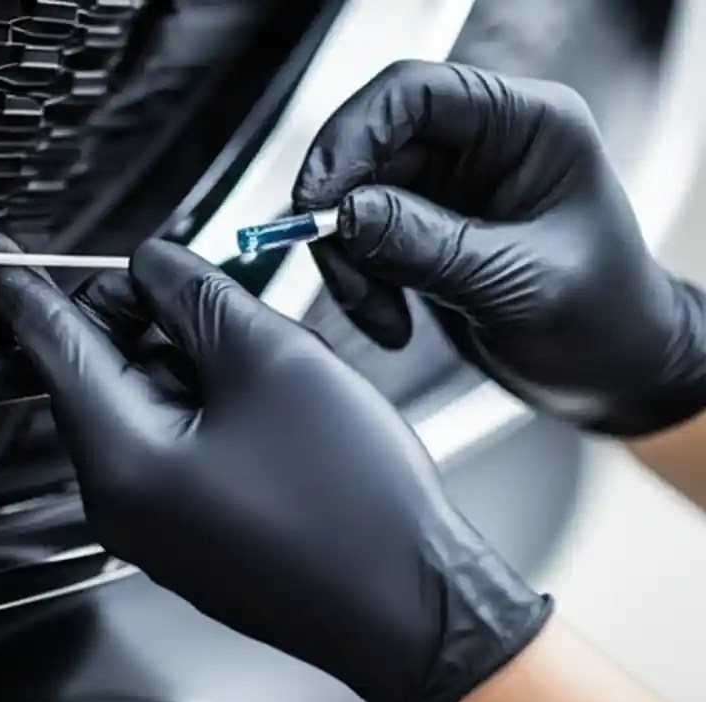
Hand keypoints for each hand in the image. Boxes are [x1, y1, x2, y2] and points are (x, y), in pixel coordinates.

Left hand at [0, 230, 551, 701]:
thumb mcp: (271, 363)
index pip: (49, 347)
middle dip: (139, 317)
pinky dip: (203, 403)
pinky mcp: (189, 531)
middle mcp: (121, 499)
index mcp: (123, 456)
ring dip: (184, 360)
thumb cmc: (355, 508)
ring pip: (141, 403)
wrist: (415, 612)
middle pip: (97, 370)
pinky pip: (172, 443)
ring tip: (260, 364)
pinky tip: (264, 404)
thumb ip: (195, 296)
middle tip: (197, 287)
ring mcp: (154, 523)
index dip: (18, 287)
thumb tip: (152, 266)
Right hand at [294, 60, 705, 435]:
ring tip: (379, 314)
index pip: (416, 94)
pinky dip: (357, 282)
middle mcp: (482, 145)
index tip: (320, 199)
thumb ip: (429, 247)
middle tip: (342, 274)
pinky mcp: (421, 229)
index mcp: (527, 125)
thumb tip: (345, 216)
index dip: (354, 136)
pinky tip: (389, 320)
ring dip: (347, 261)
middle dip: (341, 216)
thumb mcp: (519, 285)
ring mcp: (448, 187)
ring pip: (352, 198)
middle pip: (369, 147)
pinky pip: (357, 240)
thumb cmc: (606, 323)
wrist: (613, 376)